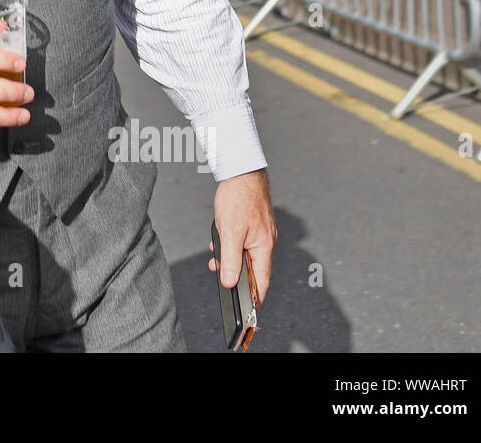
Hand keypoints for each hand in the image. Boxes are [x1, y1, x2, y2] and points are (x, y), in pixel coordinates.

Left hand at [208, 169, 275, 302]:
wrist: (241, 170)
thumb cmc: (238, 197)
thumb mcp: (229, 232)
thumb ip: (230, 259)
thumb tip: (229, 281)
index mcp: (263, 246)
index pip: (261, 280)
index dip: (256, 296)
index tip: (250, 310)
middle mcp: (265, 241)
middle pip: (254, 268)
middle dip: (237, 276)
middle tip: (223, 283)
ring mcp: (260, 232)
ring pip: (246, 254)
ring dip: (230, 259)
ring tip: (215, 260)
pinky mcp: (253, 224)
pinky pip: (243, 242)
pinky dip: (231, 246)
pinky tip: (218, 243)